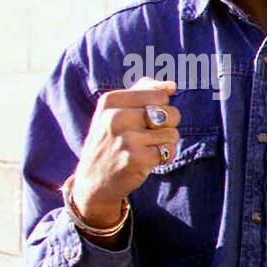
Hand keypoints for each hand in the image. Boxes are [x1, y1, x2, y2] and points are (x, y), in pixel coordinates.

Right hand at [71, 77, 180, 226]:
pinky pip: (169, 152)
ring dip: (165, 144)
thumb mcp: (115, 111)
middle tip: (148, 136)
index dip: (161, 108)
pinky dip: (164, 158)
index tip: (144, 119)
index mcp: (111, 100)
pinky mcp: (137, 159)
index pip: (160, 95)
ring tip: (145, 149)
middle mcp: (116, 117)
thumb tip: (171, 85)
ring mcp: (126, 139)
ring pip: (173, 134)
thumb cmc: (110, 142)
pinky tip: (146, 161)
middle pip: (171, 113)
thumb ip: (142, 92)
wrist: (93, 181)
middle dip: (168, 127)